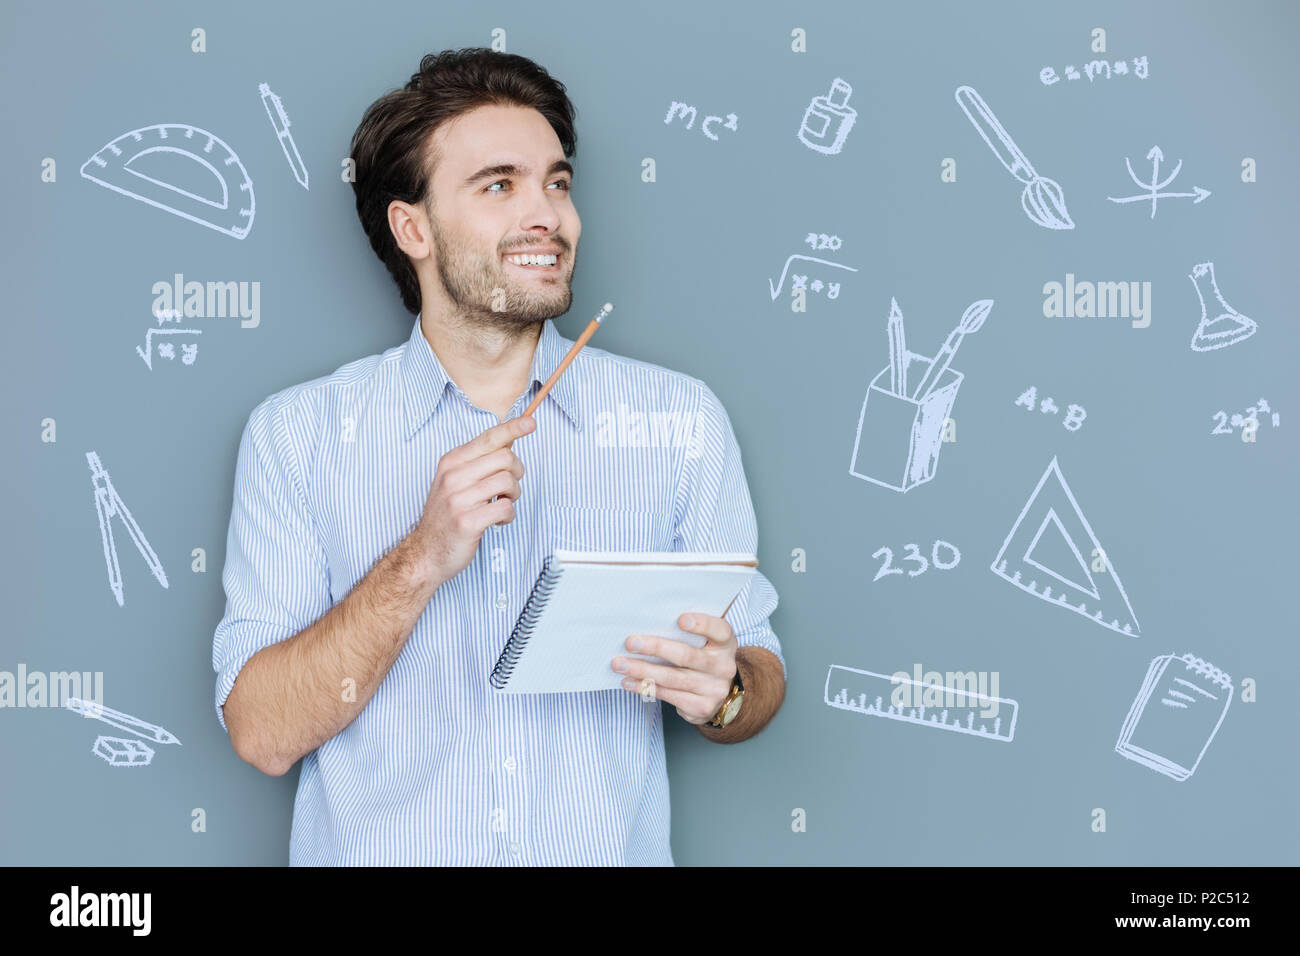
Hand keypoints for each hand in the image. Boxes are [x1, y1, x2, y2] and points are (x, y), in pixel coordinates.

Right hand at [411, 415, 532, 585]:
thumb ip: (478, 462)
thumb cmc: (446, 515)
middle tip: (509, 487)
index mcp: (451, 462)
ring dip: (513, 496)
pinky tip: (497, 520)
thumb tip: (508, 441)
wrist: (426, 552)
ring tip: (501, 504)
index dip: (512, 429)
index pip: (488, 438)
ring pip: (508, 482)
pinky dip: (508, 515)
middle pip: (505, 458)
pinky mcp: (468, 521)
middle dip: (517, 472)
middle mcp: (453, 477)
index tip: (530, 422)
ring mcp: (459, 499)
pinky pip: (505, 507)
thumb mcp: (454, 481)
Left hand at [611, 613, 736, 724]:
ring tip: (619, 664)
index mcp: (725, 644)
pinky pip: (668, 695)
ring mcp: (713, 689)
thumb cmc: (703, 659)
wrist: (719, 695)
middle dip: (655, 648)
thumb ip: (688, 634)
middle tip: (630, 642)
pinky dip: (645, 687)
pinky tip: (629, 681)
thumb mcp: (705, 644)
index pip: (719, 630)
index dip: (702, 624)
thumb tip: (647, 623)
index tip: (680, 619)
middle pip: (686, 655)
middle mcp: (723, 667)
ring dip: (642, 670)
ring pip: (672, 678)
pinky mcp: (701, 707)